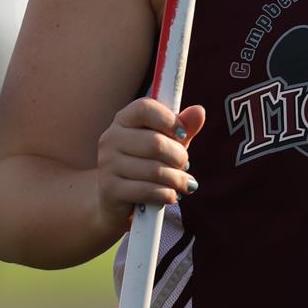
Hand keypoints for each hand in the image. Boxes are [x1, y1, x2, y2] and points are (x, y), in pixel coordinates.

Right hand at [93, 98, 201, 231]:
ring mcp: (107, 164)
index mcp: (123, 120)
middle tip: (185, 165)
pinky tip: (172, 195)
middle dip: (179, 157)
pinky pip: (149, 191)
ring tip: (183, 183)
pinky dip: (167, 194)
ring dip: (177, 179)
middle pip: (155, 143)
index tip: (183, 134)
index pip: (145, 108)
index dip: (170, 120)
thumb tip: (199, 111)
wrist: (117, 199)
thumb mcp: (167, 142)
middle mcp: (110, 139)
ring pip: (155, 170)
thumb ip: (183, 126)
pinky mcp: (110, 189)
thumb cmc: (146, 164)